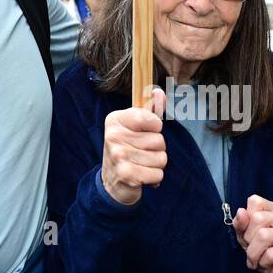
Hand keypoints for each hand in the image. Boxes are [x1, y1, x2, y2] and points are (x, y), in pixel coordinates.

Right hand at [99, 86, 166, 205]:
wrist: (111, 180)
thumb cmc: (127, 149)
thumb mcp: (135, 127)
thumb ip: (149, 109)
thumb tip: (159, 92)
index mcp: (116, 120)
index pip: (153, 120)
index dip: (155, 128)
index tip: (144, 132)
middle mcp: (114, 135)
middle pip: (160, 141)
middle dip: (157, 150)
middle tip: (141, 153)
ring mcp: (119, 155)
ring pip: (161, 158)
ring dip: (156, 165)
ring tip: (142, 165)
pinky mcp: (126, 174)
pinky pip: (158, 174)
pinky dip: (154, 178)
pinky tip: (142, 176)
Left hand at [232, 194, 272, 272]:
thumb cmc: (263, 253)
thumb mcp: (246, 237)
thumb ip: (241, 224)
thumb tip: (241, 211)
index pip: (255, 201)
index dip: (246, 219)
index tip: (247, 233)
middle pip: (257, 218)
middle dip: (248, 238)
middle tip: (251, 249)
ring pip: (264, 236)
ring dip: (253, 253)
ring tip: (255, 259)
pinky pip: (271, 254)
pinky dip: (263, 262)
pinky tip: (266, 264)